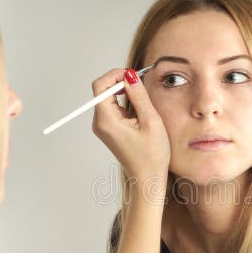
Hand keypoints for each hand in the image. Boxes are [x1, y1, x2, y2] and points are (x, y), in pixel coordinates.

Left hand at [91, 68, 169, 187]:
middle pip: (102, 90)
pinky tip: (139, 112)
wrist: (147, 178)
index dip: (115, 75)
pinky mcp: (109, 129)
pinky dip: (125, 103)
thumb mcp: (151, 121)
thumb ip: (139, 96)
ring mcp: (103, 126)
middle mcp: (100, 122)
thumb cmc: (151, 156)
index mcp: (107, 120)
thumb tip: (130, 76)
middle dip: (121, 82)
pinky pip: (113, 107)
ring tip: (142, 102)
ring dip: (124, 93)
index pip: (100, 85)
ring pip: (108, 97)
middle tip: (140, 84)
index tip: (132, 75)